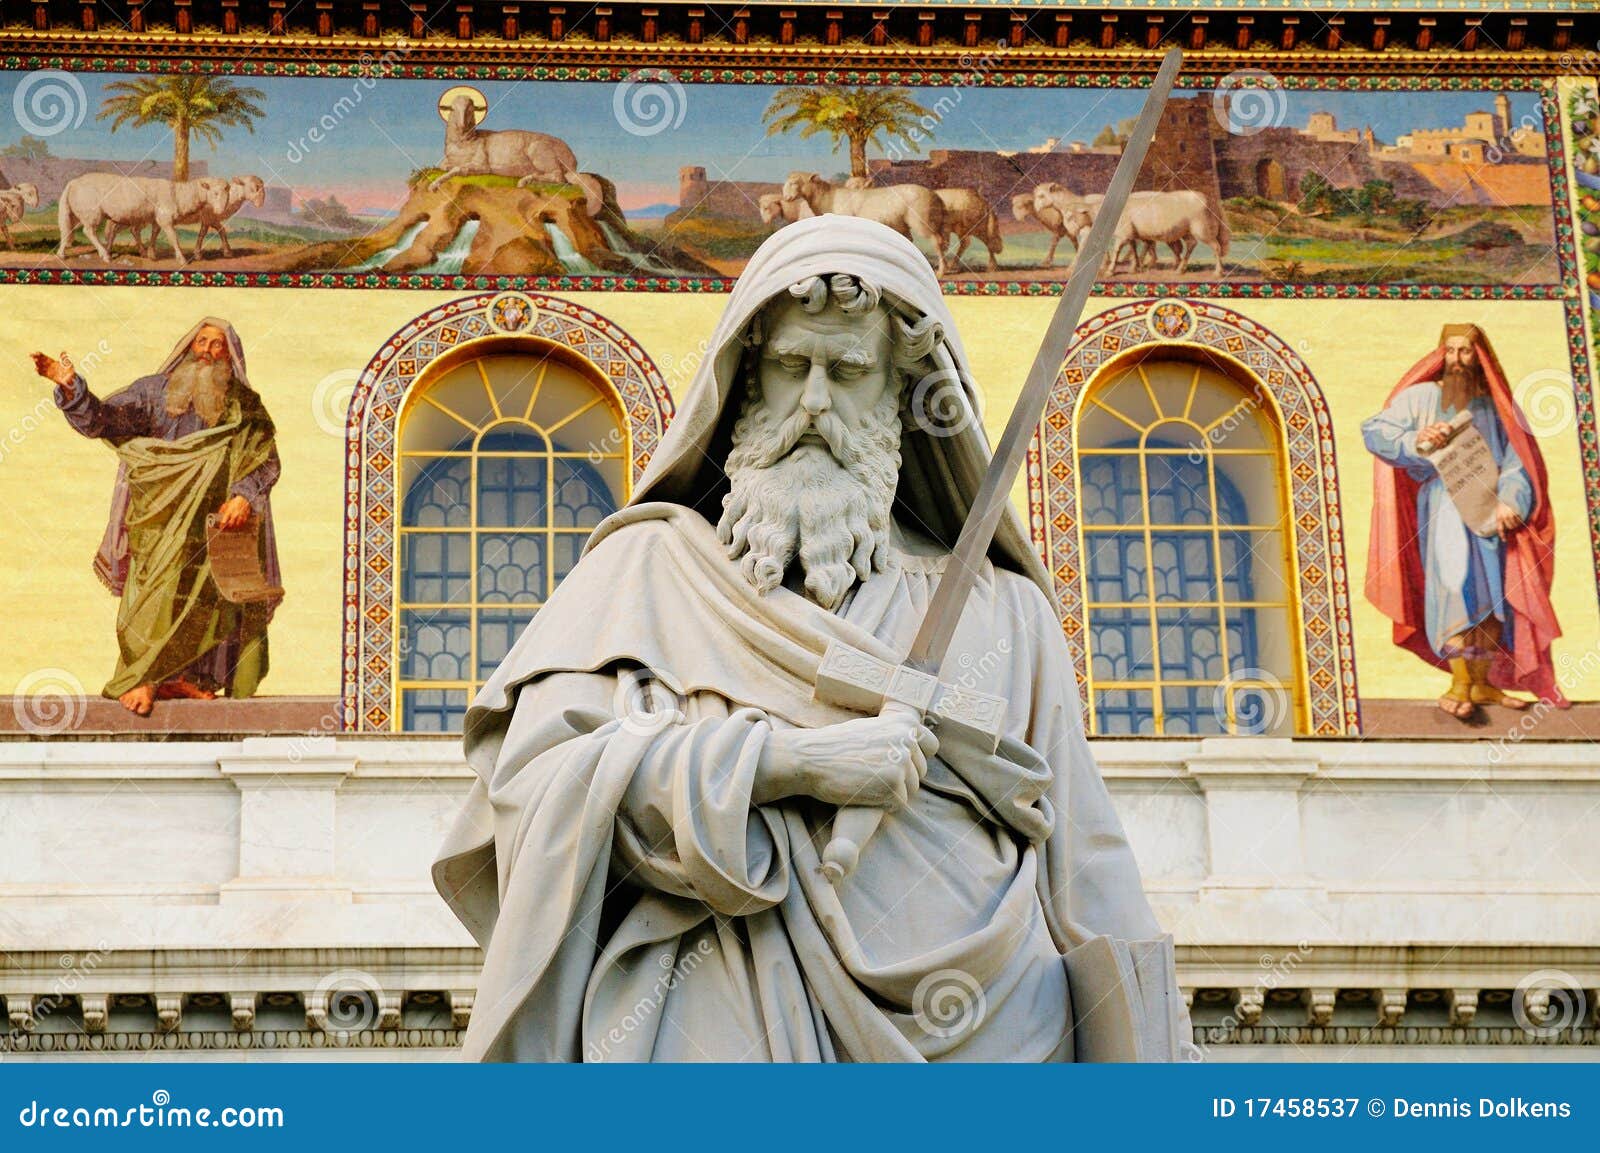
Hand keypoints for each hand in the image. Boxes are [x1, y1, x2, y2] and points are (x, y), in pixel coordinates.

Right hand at [31, 350, 74, 389]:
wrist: (71, 379)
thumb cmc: (69, 370)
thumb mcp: (67, 363)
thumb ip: (64, 358)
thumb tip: (63, 351)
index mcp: (53, 362)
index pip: (45, 358)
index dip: (40, 355)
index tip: (36, 352)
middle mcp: (50, 366)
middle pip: (42, 362)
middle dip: (37, 359)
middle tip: (32, 356)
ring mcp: (49, 371)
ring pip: (42, 367)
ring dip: (38, 364)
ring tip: (35, 362)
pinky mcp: (50, 376)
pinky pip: (44, 374)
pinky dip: (40, 371)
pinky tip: (36, 369)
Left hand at [214, 495, 251, 530]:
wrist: (243, 499)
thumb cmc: (233, 502)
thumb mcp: (226, 504)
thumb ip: (222, 510)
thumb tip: (218, 515)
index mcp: (229, 511)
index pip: (224, 521)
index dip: (222, 525)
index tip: (220, 527)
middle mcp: (235, 514)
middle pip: (230, 524)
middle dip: (228, 527)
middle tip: (226, 528)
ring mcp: (240, 516)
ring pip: (237, 525)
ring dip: (234, 527)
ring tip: (232, 528)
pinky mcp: (245, 517)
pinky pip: (242, 523)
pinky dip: (240, 525)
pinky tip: (238, 526)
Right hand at [754, 712, 937, 809]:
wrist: (811, 758)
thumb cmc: (835, 745)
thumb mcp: (871, 728)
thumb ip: (895, 735)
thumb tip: (916, 742)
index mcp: (905, 724)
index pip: (930, 746)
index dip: (915, 758)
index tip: (898, 763)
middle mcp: (907, 741)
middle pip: (918, 772)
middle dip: (899, 778)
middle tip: (869, 774)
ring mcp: (901, 763)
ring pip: (910, 790)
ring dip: (890, 792)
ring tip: (864, 782)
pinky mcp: (893, 786)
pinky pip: (898, 804)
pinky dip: (882, 805)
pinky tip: (862, 793)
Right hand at [1415, 420, 1454, 453]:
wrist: (1417, 442)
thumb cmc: (1429, 439)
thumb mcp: (1435, 436)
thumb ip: (1442, 435)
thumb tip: (1452, 436)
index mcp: (1433, 426)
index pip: (1441, 424)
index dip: (1446, 426)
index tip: (1451, 431)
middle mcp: (1428, 428)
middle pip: (1438, 432)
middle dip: (1443, 438)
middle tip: (1445, 443)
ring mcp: (1424, 432)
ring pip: (1434, 436)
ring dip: (1438, 442)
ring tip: (1441, 446)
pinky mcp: (1420, 437)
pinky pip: (1428, 439)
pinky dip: (1433, 442)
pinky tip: (1435, 446)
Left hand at [1495, 502, 1523, 539]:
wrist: (1508, 495)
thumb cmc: (1503, 504)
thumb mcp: (1498, 511)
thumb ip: (1500, 518)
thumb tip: (1504, 528)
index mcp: (1498, 517)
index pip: (1500, 528)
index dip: (1502, 535)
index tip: (1504, 540)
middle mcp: (1504, 517)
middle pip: (1510, 527)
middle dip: (1512, 527)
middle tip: (1514, 524)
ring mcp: (1510, 515)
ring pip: (1515, 525)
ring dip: (1517, 524)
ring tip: (1517, 520)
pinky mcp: (1516, 513)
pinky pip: (1520, 520)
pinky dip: (1520, 519)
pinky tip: (1519, 516)